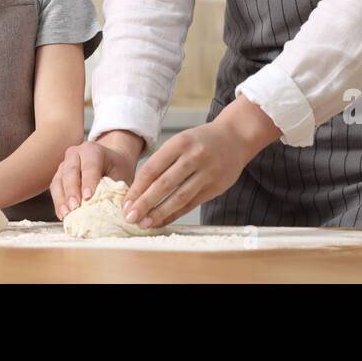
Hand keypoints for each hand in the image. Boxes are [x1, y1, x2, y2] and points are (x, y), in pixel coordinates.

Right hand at [50, 135, 138, 219]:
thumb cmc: (116, 169)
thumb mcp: (121, 176)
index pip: (89, 166)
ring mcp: (64, 164)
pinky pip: (55, 188)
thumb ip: (114, 189)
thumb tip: (110, 208)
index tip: (88, 197)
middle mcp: (75, 154)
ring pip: (59, 180)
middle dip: (72, 191)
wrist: (110, 160)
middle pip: (70, 171)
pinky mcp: (59, 175)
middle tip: (74, 207)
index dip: (88, 181)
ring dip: (61, 198)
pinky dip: (58, 202)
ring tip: (66, 214)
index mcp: (93, 150)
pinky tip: (62, 214)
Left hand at [120, 108, 267, 228]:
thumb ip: (162, 162)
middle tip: (130, 217)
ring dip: (160, 213)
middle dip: (144, 203)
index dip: (137, 188)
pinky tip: (163, 221)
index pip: (152, 168)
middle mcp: (193, 157)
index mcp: (179, 143)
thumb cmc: (201, 141)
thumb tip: (138, 189)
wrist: (236, 137)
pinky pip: (192, 204)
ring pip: (179, 197)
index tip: (125, 202)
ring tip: (145, 223)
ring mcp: (206, 173)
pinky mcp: (215, 187)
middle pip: (164, 184)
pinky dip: (175, 214)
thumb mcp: (181, 140)